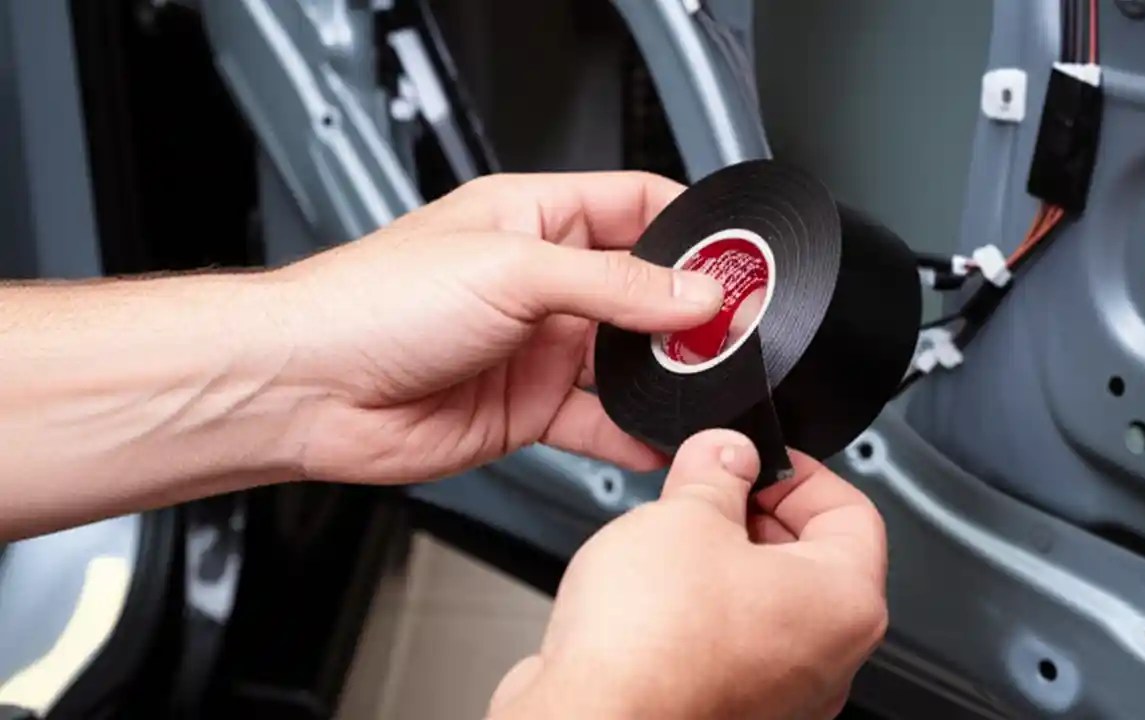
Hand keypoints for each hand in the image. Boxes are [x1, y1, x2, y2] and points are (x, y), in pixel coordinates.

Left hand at [269, 172, 723, 481]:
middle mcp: (542, 282)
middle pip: (643, 289)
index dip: (691, 226)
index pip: (637, 204)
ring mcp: (537, 348)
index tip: (737, 259)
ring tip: (708, 388)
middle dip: (689, 313)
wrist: (307, 389)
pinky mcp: (528, 409)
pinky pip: (599, 421)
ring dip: (666, 376)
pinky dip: (633, 432)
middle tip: (733, 334)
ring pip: (627, 361)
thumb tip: (692, 292)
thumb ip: (612, 284)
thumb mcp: (511, 270)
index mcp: (535, 218)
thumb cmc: (373, 302)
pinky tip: (661, 436)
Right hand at [488, 430, 888, 719]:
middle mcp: (829, 660)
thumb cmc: (649, 644)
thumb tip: (726, 454)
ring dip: (728, 562)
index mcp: (845, 603)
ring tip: (673, 540)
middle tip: (705, 489)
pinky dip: (708, 611)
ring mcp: (784, 696)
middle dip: (755, 513)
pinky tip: (659, 594)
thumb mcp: (684, 516)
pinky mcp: (736, 713)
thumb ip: (716, 472)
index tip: (754, 460)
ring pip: (771, 604)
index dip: (798, 473)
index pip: (852, 512)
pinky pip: (737, 645)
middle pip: (812, 559)